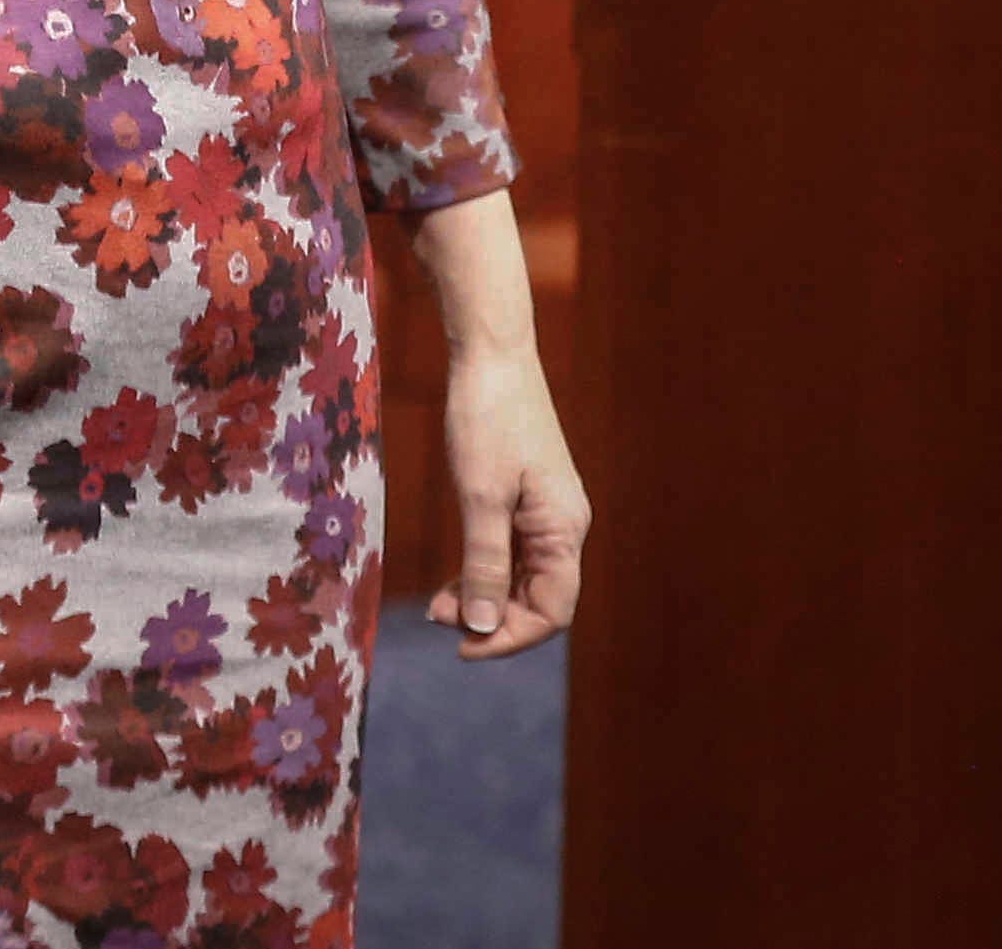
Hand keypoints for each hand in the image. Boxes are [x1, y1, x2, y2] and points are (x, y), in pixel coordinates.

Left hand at [431, 342, 588, 658]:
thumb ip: (484, 563)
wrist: (491, 354)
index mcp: (564, 530)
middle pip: (538, 599)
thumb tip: (483, 627)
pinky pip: (510, 551)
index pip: (552, 611)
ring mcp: (546, 512)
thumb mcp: (479, 496)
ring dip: (483, 596)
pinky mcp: (525, 497)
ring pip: (521, 577)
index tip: (462, 647)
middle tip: (438, 619)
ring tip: (437, 606)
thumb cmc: (487, 419)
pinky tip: (451, 580)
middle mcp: (563, 526)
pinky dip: (482, 569)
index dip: (510, 637)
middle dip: (491, 618)